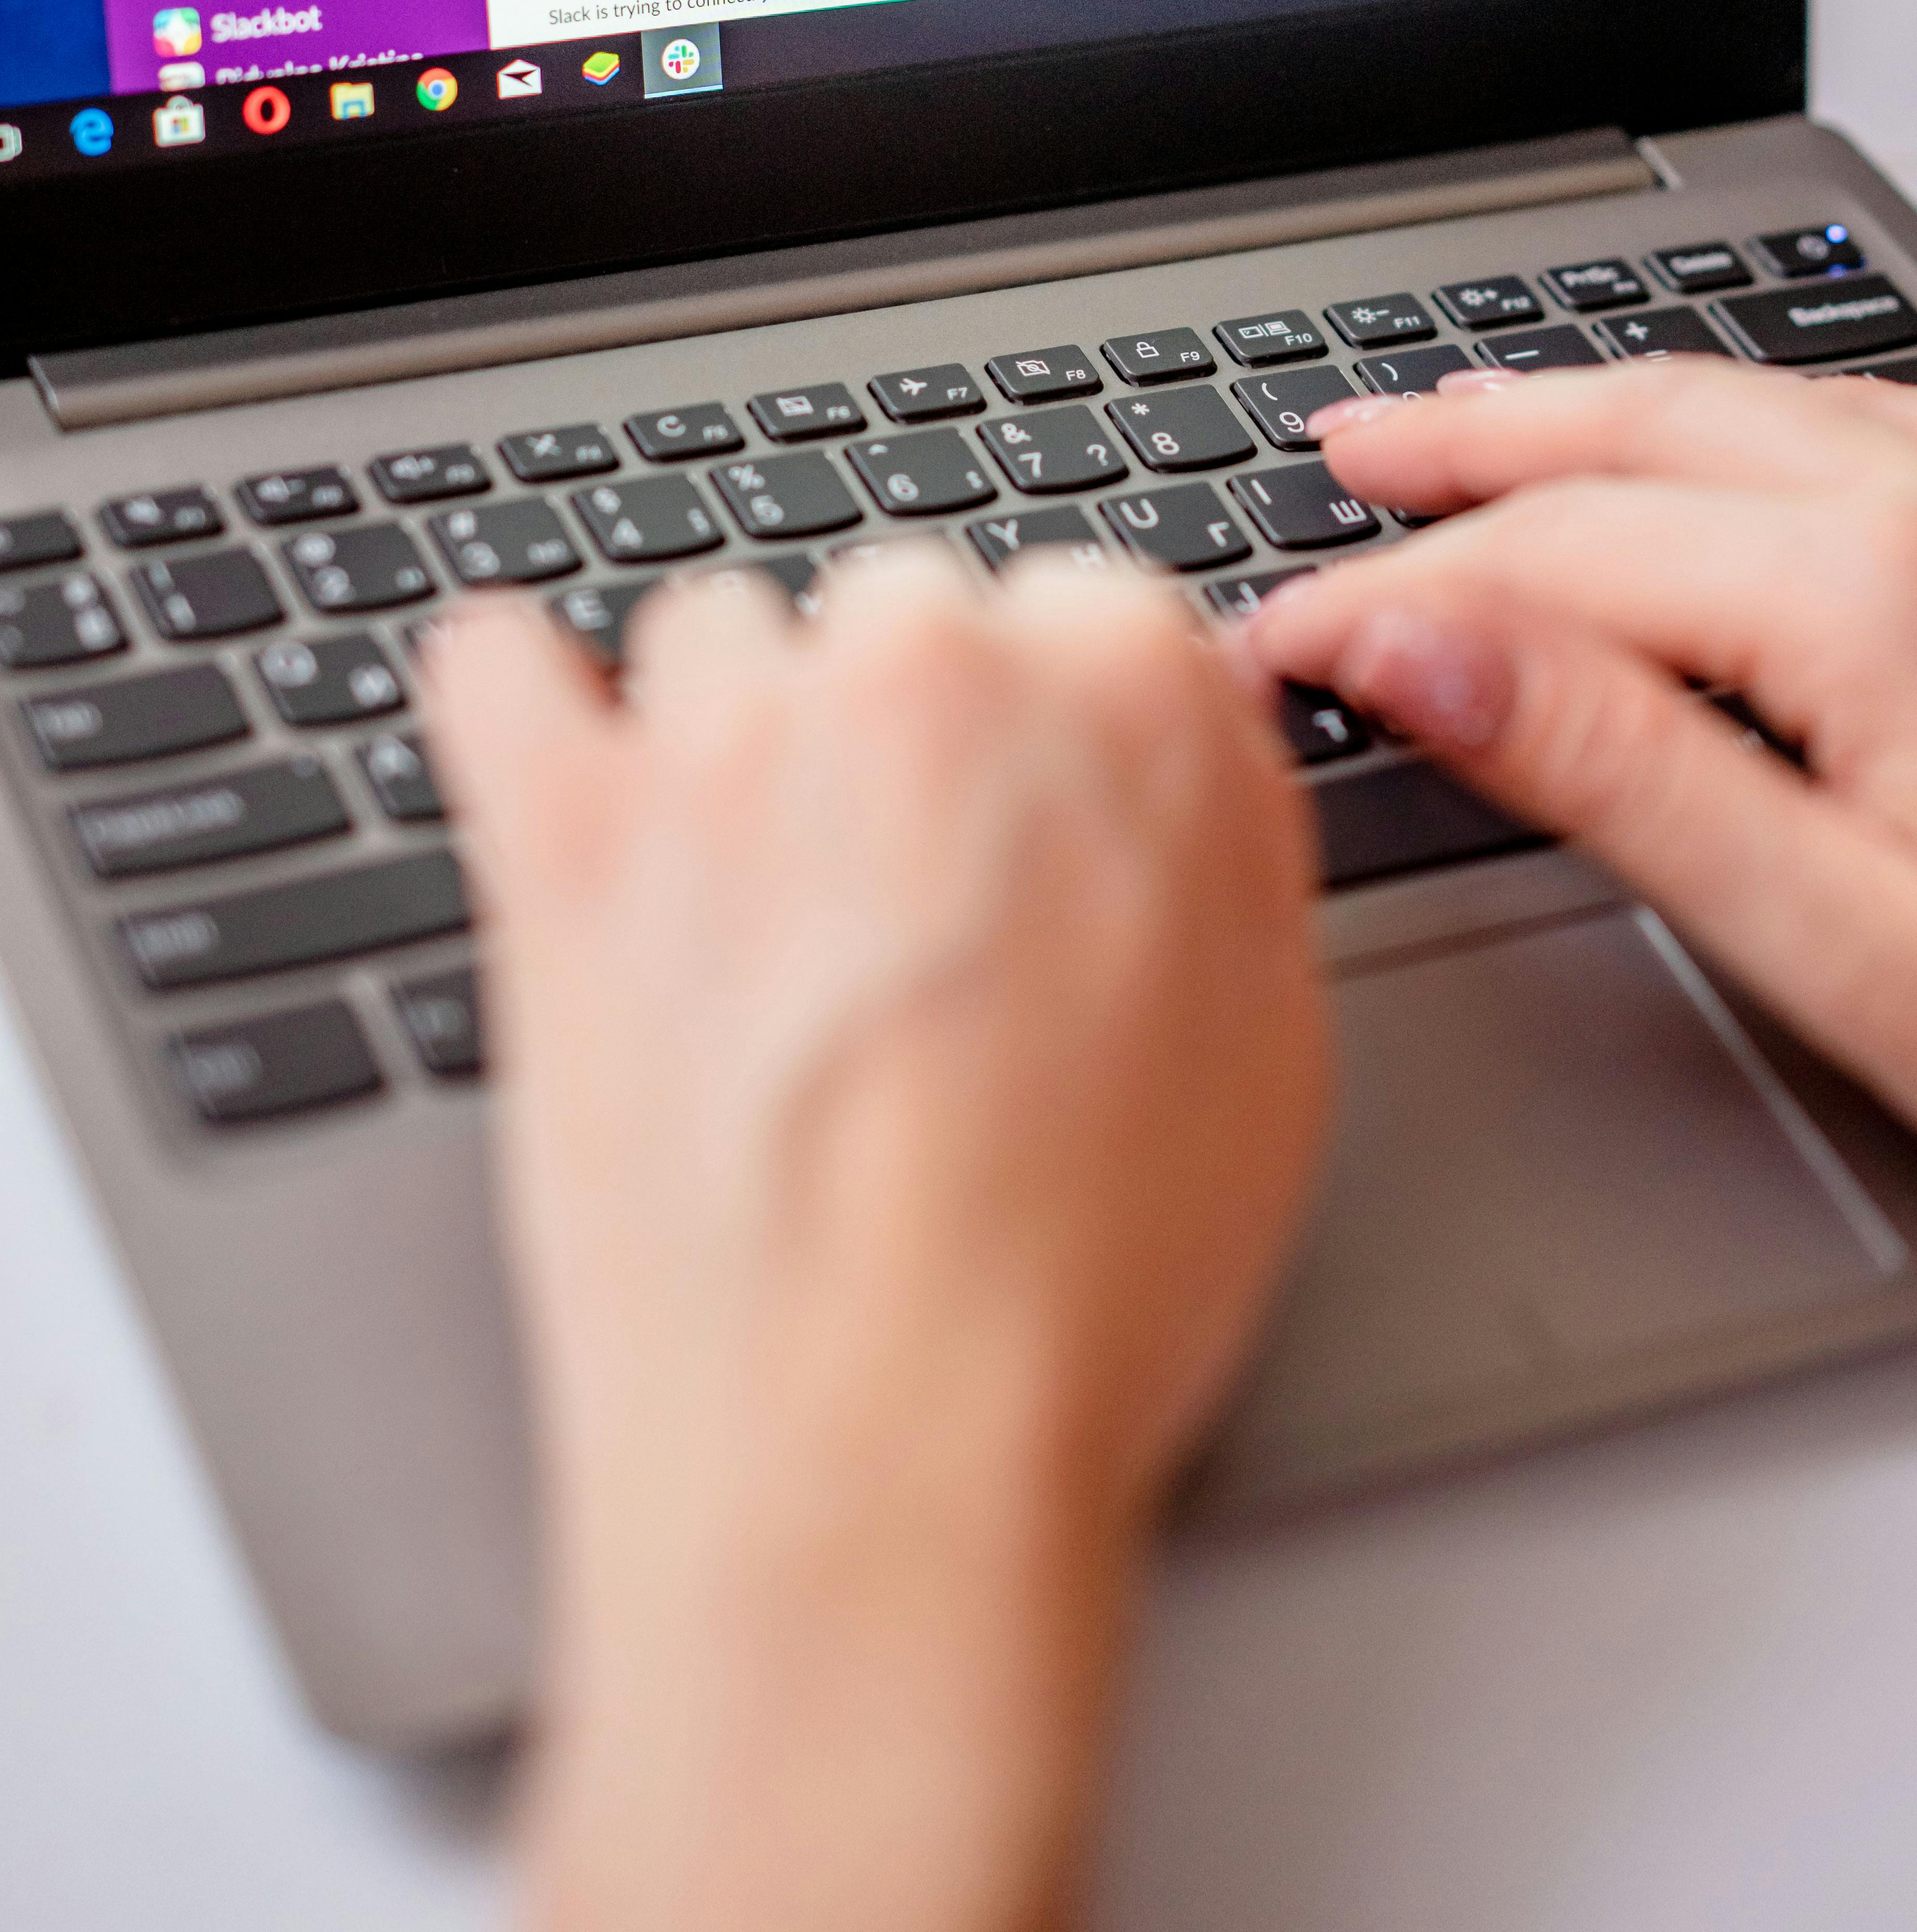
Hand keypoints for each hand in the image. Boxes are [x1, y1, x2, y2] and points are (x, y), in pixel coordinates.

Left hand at [426, 551, 1323, 1931]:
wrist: (879, 1454)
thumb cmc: (1084, 1281)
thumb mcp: (1269, 1037)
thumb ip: (1211, 834)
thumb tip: (1159, 752)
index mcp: (1127, 694)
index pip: (1076, 611)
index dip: (1049, 740)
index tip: (1022, 823)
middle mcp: (931, 672)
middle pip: (896, 612)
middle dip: (898, 732)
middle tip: (894, 902)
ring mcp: (732, 742)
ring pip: (714, 639)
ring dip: (728, 736)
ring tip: (741, 902)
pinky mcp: (564, 832)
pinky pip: (496, 663)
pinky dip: (520, 703)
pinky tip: (554, 770)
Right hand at [1247, 357, 1916, 1220]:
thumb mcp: (1845, 947)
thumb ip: (1616, 772)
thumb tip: (1415, 650)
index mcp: (1880, 594)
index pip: (1551, 560)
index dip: (1393, 595)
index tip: (1286, 638)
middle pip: (1635, 433)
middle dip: (1464, 448)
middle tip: (1338, 453)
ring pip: (1733, 399)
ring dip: (1576, 410)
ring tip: (1455, 426)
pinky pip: (1837, 409)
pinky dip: (1707, 411)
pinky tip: (1665, 435)